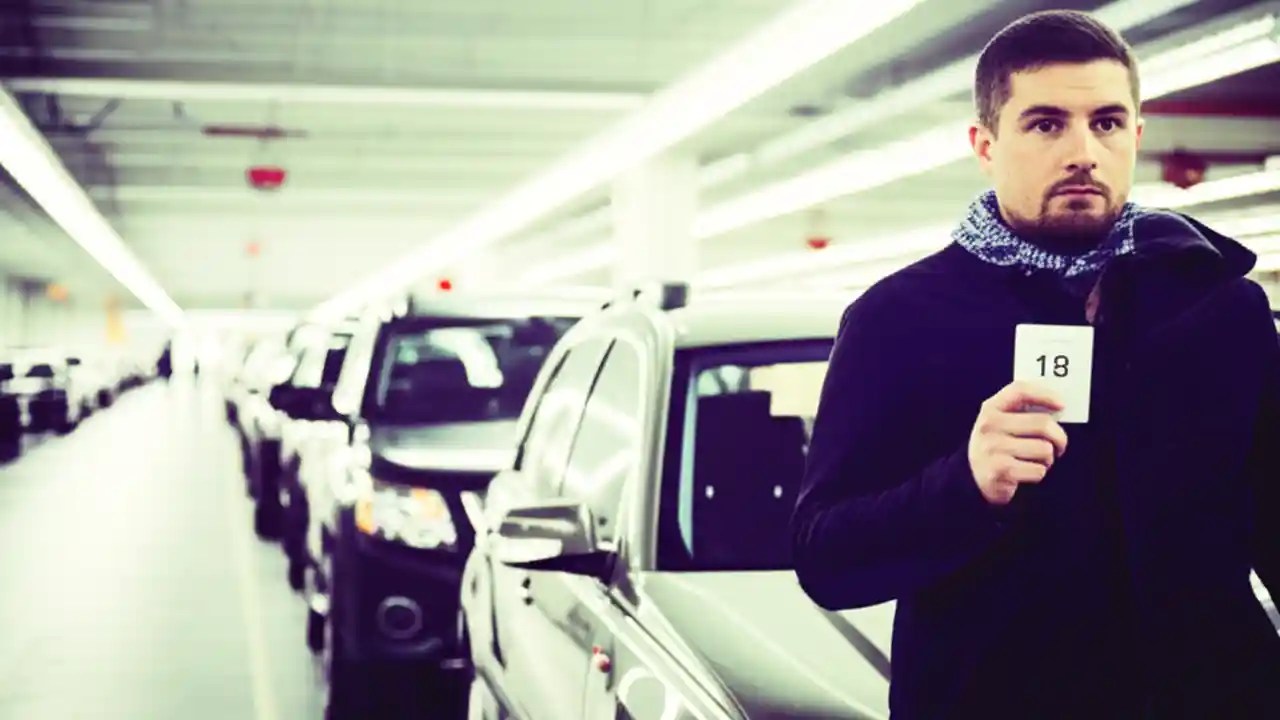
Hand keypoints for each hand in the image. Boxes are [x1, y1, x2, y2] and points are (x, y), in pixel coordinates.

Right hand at [968, 381, 1068, 505]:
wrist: (972, 476)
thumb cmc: (996, 445)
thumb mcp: (1000, 422)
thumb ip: (1022, 411)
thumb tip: (1058, 408)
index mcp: (991, 409)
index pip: (1020, 391)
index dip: (1045, 395)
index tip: (1061, 405)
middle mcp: (989, 426)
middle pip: (1042, 423)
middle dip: (1059, 437)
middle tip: (1059, 445)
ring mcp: (993, 448)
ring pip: (1044, 449)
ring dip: (1048, 458)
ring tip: (1037, 459)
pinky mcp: (1000, 471)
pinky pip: (1038, 470)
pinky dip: (1039, 473)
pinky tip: (1027, 471)